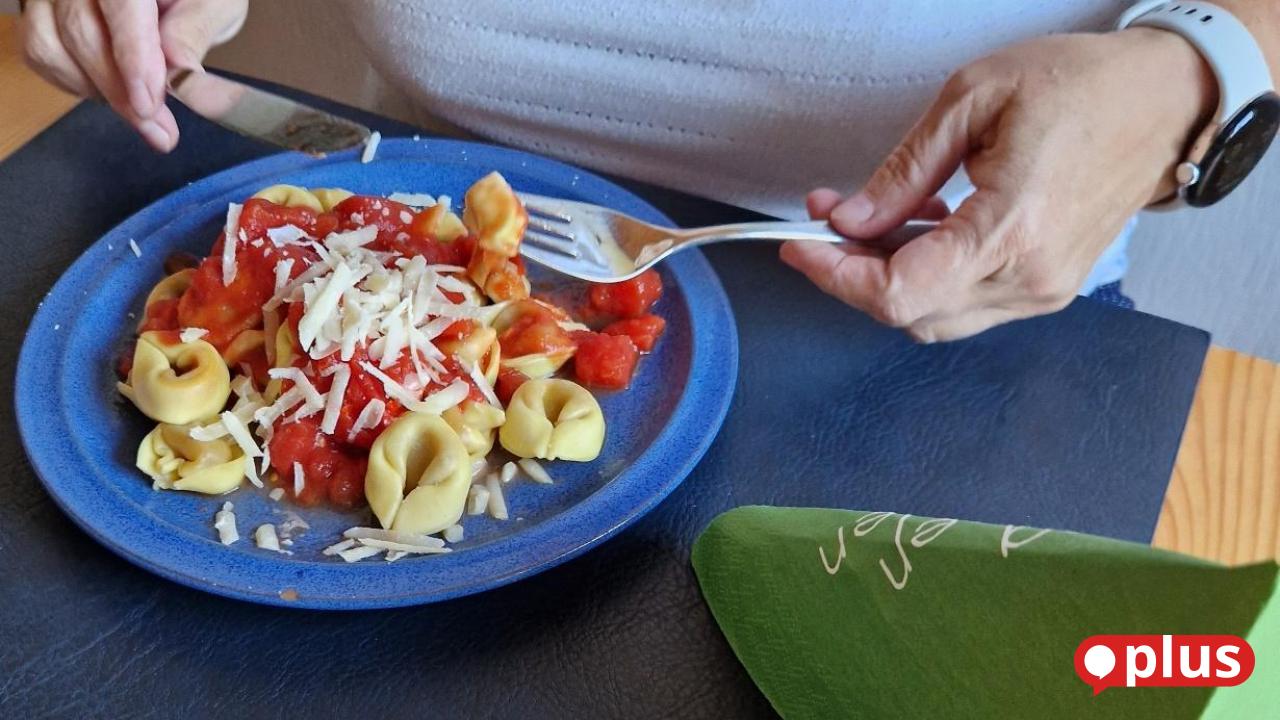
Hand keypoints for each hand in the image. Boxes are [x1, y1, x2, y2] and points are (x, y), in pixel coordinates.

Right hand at [19, 0, 248, 151]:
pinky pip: (40, 54)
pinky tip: (112, 91)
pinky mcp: (39, 11)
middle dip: (120, 92)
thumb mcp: (213, 7)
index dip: (132, 57)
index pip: (121, 4)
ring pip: (51, 46)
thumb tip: (180, 71)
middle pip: (81, 31)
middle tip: (161, 131)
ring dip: (97, 91)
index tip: (147, 104)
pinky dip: (75, 83)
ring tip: (142, 113)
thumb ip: (193, 33)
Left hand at [781, 29, 1215, 341]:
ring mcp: (1042, 290)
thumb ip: (903, 173)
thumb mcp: (973, 102)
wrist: (1164, 101)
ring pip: (934, 316)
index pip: (898, 292)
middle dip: (851, 272)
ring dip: (887, 277)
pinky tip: (918, 231)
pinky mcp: (1047, 287)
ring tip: (868, 221)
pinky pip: (966, 303)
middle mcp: (1029, 277)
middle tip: (827, 222)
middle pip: (908, 312)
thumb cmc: (1080, 87)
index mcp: (1011, 230)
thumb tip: (849, 221)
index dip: (834, 276)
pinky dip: (926, 277)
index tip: (799, 244)